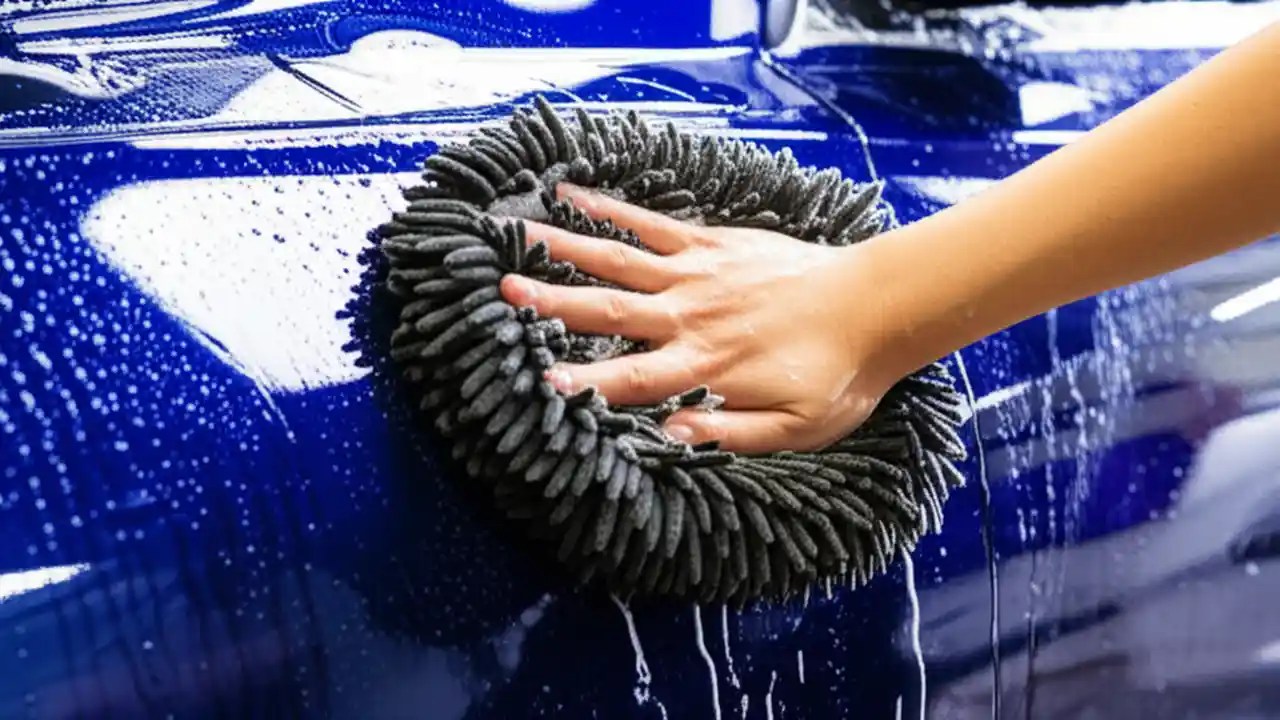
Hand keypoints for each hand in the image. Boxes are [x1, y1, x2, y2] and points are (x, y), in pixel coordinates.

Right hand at [498, 184, 903, 453]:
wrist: (876, 306)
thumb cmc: (836, 375)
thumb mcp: (795, 428)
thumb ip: (731, 435)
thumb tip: (668, 436)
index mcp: (706, 368)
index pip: (632, 379)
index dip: (585, 380)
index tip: (541, 378)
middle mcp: (691, 318)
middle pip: (610, 309)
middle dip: (554, 302)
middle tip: (503, 290)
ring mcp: (698, 275)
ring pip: (620, 260)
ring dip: (567, 249)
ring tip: (518, 236)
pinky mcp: (712, 244)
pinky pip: (654, 224)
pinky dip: (612, 209)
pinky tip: (574, 194)